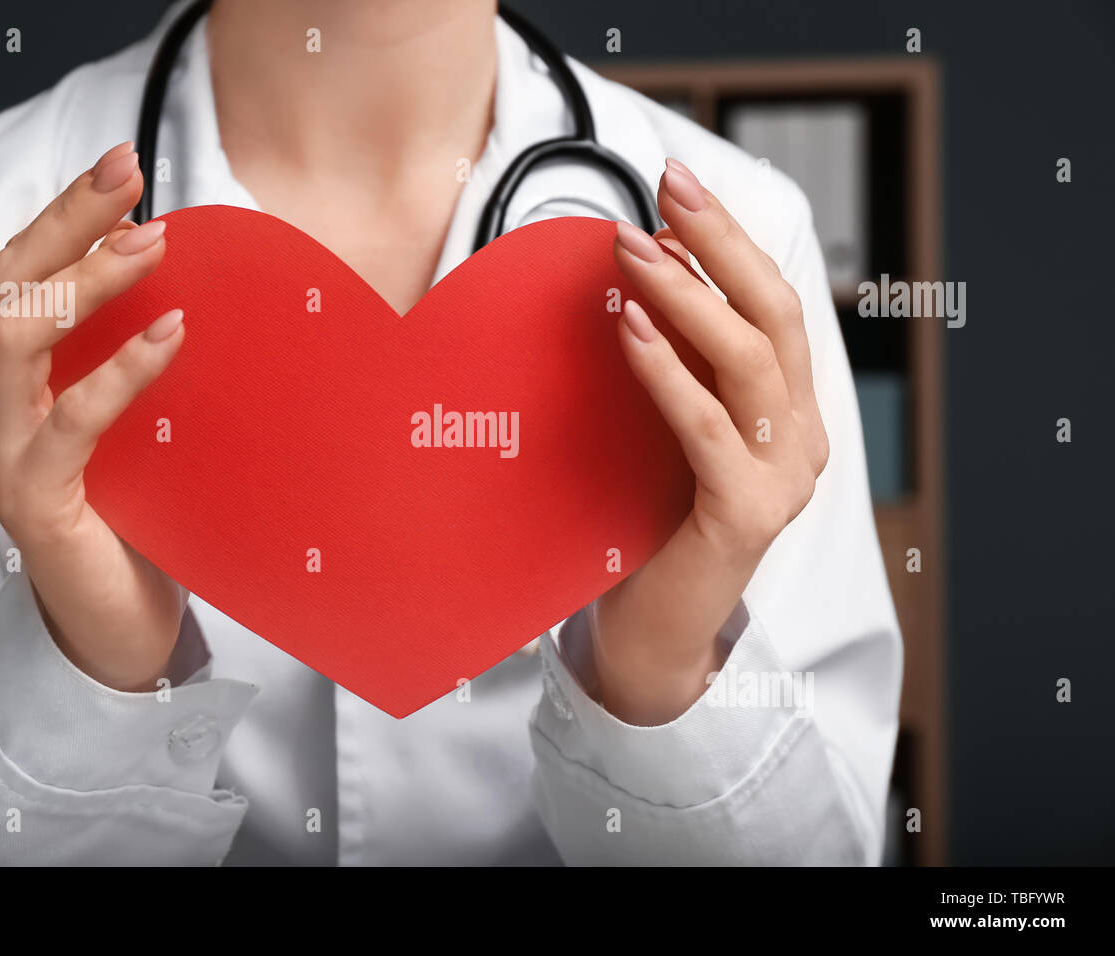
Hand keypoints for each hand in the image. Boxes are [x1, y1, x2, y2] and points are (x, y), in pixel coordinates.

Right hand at [0, 142, 187, 691]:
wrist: (124, 631)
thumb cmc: (141, 524)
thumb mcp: (145, 431)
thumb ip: (146, 371)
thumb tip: (210, 298)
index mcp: (18, 389)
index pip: (21, 280)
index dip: (64, 218)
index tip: (124, 167)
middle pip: (5, 288)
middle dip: (64, 221)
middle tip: (128, 173)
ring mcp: (4, 457)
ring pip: (15, 339)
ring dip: (82, 281)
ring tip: (150, 246)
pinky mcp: (34, 502)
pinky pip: (68, 424)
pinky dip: (117, 372)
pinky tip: (169, 337)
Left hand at [587, 159, 829, 725]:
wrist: (650, 631)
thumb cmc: (649, 527)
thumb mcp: (667, 432)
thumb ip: (674, 370)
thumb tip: (638, 278)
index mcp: (789, 416)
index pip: (771, 307)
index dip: (730, 241)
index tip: (679, 185)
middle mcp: (800, 441)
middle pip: (774, 316)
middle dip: (721, 242)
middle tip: (667, 187)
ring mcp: (782, 479)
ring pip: (747, 362)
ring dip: (687, 295)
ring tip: (630, 249)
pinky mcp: (746, 515)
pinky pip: (708, 427)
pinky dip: (668, 372)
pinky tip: (630, 326)